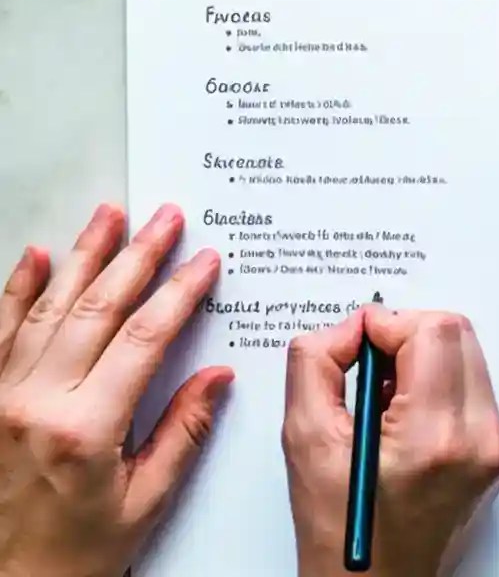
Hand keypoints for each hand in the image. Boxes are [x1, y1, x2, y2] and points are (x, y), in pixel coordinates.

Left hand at [0, 204, 233, 576]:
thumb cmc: (71, 555)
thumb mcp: (143, 503)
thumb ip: (182, 434)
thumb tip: (216, 379)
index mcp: (85, 429)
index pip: (143, 339)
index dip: (179, 293)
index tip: (203, 263)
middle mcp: (35, 403)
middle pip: (97, 309)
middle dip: (138, 256)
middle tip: (165, 219)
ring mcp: (1, 397)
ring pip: (47, 308)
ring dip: (84, 255)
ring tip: (110, 217)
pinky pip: (0, 331)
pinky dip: (17, 289)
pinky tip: (37, 257)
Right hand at [283, 306, 498, 576]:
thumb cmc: (345, 537)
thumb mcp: (306, 444)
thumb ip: (316, 365)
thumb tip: (346, 327)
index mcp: (433, 438)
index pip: (432, 332)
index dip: (386, 324)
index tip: (356, 343)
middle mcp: (479, 440)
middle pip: (457, 334)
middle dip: (406, 336)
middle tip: (367, 368)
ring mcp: (495, 448)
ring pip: (467, 356)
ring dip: (421, 359)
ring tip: (382, 402)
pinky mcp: (497, 453)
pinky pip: (472, 388)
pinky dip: (436, 385)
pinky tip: (402, 419)